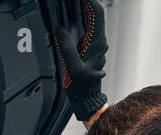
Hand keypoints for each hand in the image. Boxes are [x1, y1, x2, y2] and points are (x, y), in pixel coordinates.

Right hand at [52, 0, 109, 122]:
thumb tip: (61, 31)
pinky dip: (78, 21)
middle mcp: (99, 42)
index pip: (97, 13)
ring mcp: (94, 45)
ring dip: (80, 11)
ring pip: (90, 20)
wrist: (86, 100)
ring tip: (69, 7)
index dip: (88, 2)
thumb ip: (67, 48)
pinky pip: (85, 29)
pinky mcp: (89, 49)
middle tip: (70, 3)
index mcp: (97, 43)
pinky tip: (69, 20)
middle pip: (94, 14)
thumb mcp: (73, 68)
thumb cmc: (82, 88)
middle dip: (83, 4)